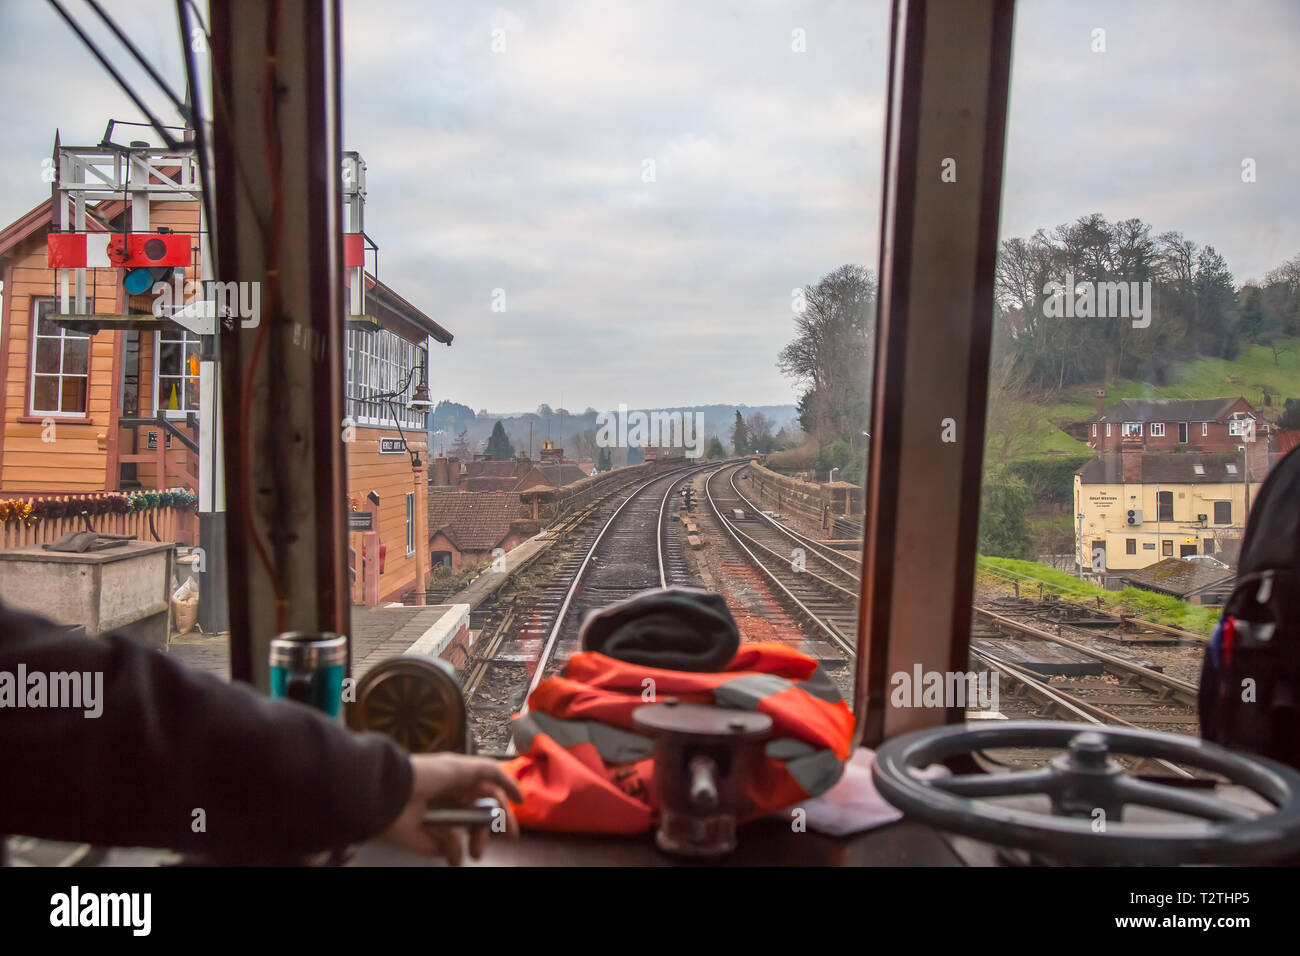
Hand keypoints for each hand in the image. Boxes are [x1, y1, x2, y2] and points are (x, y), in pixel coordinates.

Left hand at [383, 753, 522, 863]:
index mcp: (460, 781)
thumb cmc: (426, 776)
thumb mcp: (461, 766)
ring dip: (476, 841)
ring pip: (470, 834)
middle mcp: (454, 801)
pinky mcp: (432, 841)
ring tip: (475, 852)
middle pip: (484, 814)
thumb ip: (490, 771)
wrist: (391, 796)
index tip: (521, 805)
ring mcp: (444, 822)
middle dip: (497, 825)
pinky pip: (451, 849)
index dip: (505, 797)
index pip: (489, 790)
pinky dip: (454, 851)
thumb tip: (514, 789)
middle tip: (510, 837)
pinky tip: (454, 855)